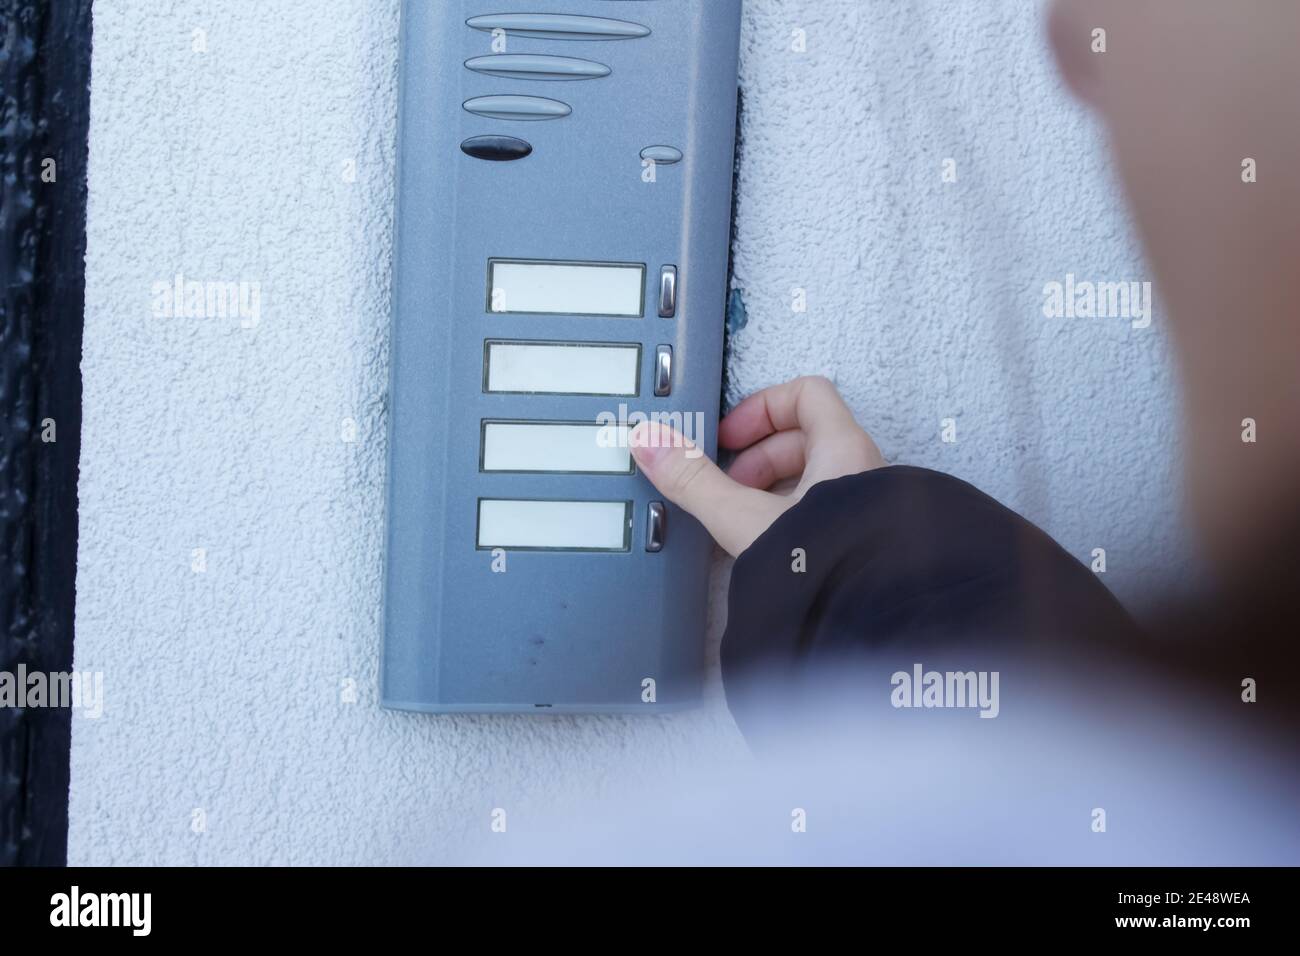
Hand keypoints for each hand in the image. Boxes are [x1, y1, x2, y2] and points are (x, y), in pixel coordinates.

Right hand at [629, 376, 885, 556]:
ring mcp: (864, 507)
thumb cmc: (827, 565)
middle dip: (757, 457)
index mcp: (843, 448)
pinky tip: (765, 543)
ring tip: (742, 516)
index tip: (730, 437)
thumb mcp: (743, 518)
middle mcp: (863, 471)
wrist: (866, 625)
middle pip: (804, 436)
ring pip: (814, 476)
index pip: (806, 395)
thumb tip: (654, 445)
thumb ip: (694, 481)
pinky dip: (788, 517)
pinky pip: (822, 511)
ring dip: (771, 488)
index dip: (761, 408)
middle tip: (729, 483)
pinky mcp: (859, 540)